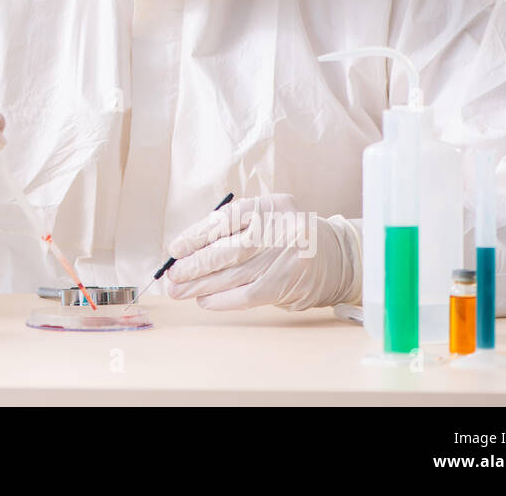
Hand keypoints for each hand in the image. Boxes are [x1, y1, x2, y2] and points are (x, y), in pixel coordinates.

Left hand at [164, 194, 358, 310]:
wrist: (333, 257)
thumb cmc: (285, 235)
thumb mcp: (265, 217)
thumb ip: (232, 227)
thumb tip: (187, 248)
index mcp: (272, 206)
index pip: (228, 218)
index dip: (198, 234)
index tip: (176, 248)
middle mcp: (283, 229)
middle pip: (231, 250)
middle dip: (196, 264)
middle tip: (173, 275)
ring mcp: (288, 257)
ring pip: (236, 275)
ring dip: (203, 285)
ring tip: (179, 290)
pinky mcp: (290, 282)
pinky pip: (249, 294)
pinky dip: (223, 299)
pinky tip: (204, 300)